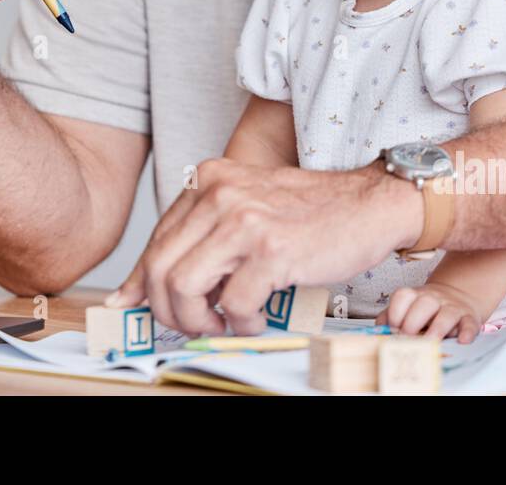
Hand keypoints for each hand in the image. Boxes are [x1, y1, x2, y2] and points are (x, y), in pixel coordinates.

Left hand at [107, 158, 422, 337]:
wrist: (369, 203)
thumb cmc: (310, 213)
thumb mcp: (246, 210)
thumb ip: (201, 239)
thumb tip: (144, 288)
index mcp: (209, 180)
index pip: (155, 239)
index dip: (142, 282)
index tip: (136, 306)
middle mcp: (220, 193)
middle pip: (159, 266)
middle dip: (167, 309)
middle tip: (192, 325)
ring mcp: (244, 219)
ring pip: (183, 286)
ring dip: (198, 320)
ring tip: (223, 325)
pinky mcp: (272, 249)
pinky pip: (234, 303)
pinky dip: (241, 323)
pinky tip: (256, 319)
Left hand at [376, 282, 483, 342]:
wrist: (457, 298)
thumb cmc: (426, 310)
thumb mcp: (407, 308)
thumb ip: (390, 317)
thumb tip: (378, 331)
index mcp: (415, 295)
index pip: (403, 296)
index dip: (395, 313)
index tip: (392, 329)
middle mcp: (434, 298)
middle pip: (424, 303)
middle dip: (413, 322)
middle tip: (408, 339)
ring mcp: (453, 307)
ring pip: (446, 314)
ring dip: (437, 329)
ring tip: (430, 343)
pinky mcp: (469, 318)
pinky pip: (469, 324)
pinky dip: (467, 333)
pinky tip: (461, 341)